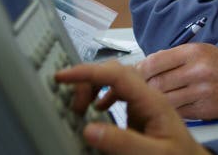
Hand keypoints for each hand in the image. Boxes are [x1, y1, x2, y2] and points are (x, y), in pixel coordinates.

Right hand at [55, 61, 209, 154]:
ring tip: (82, 108)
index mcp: (153, 101)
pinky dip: (102, 96)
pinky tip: (97, 109)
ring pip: (116, 79)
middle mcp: (149, 96)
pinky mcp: (141, 110)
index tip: (64, 77)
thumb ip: (122, 142)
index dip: (88, 72)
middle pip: (115, 71)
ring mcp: (145, 101)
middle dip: (88, 81)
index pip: (117, 74)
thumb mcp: (152, 153)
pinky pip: (119, 92)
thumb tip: (90, 129)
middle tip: (74, 105)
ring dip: (94, 88)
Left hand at [137, 43, 217, 119]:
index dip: (139, 70)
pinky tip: (170, 106)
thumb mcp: (202, 51)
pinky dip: (170, 110)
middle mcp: (197, 71)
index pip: (155, 61)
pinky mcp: (205, 110)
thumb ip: (176, 56)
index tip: (135, 74)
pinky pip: (178, 112)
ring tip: (154, 99)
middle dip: (144, 87)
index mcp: (194, 52)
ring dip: (156, 101)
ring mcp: (201, 92)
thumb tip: (148, 64)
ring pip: (165, 100)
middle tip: (139, 89)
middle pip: (156, 83)